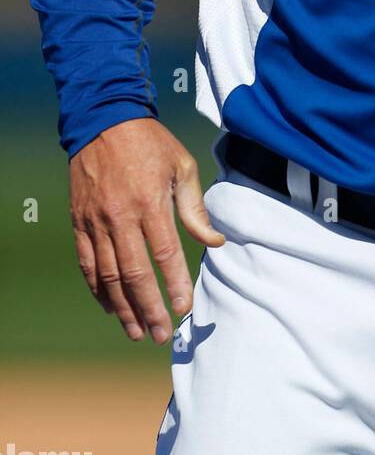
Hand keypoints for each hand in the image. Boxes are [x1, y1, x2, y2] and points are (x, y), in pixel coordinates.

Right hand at [69, 116, 224, 343]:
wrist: (103, 120)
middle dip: (149, 308)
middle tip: (160, 334)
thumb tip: (214, 241)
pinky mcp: (80, 222)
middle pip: (135, 274)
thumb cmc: (151, 143)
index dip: (175, 284)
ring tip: (137, 331)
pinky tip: (111, 307)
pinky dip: (98, 289)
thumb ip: (195, 208)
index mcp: (150, 201)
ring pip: (108, 275)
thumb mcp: (183, 166)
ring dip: (123, 308)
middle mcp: (120, 216)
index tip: (184, 308)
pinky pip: (87, 264)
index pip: (165, 254)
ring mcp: (96, 221)